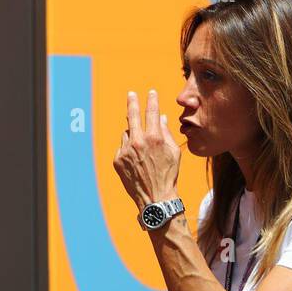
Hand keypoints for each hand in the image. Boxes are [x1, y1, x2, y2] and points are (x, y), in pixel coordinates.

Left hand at [113, 89, 180, 213]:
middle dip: (132, 103)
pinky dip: (128, 150)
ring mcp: (126, 151)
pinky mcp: (118, 160)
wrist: (155, 197)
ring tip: (143, 151)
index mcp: (154, 138)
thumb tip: (161, 118)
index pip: (151, 112)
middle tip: (131, 94)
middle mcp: (138, 142)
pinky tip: (136, 162)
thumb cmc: (168, 175)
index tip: (150, 93)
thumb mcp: (174, 152)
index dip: (151, 100)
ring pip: (127, 134)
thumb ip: (166, 132)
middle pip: (132, 116)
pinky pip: (122, 148)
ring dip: (134, 136)